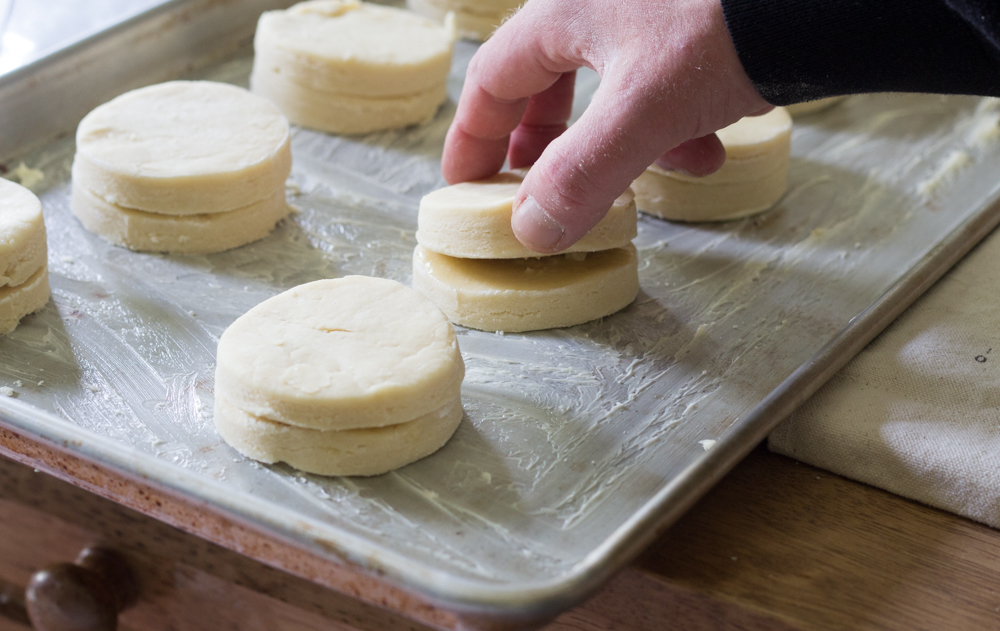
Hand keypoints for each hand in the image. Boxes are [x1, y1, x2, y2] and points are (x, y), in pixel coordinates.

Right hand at [441, 0, 769, 252]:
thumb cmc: (723, 30)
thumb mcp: (644, 111)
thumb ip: (583, 173)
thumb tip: (530, 230)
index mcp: (564, 12)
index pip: (493, 79)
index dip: (474, 136)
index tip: (464, 182)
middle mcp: (598, 7)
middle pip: (546, 81)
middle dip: (545, 142)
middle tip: (534, 185)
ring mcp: (648, 17)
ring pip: (609, 89)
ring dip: (622, 145)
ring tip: (648, 178)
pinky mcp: (693, 30)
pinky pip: (662, 85)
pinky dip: (674, 127)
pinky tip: (706, 152)